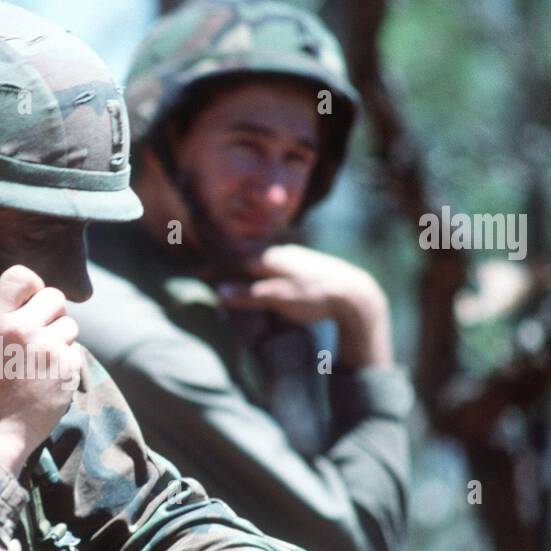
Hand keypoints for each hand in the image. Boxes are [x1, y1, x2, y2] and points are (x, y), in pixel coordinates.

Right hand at [0, 264, 82, 473]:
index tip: (28, 298)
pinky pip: (75, 349)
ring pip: (69, 323)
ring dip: (59, 336)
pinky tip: (47, 374)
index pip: (22, 275)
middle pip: (55, 296)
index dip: (31, 284)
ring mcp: (47, 349)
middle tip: (37, 329)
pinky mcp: (66, 367)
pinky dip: (65, 360)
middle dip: (49, 310)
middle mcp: (22, 331)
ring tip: (40, 355)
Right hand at [215, 244, 392, 367]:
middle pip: (243, 257)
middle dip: (224, 265)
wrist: (354, 292)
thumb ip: (250, 294)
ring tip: (228, 278)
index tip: (196, 273)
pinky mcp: (300, 266)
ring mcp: (290, 258)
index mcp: (269, 257)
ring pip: (257, 261)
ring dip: (241, 269)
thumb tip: (219, 291)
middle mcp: (278, 253)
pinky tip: (258, 280)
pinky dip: (257, 273)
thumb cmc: (316, 295)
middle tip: (207, 274)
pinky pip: (270, 267)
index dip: (213, 268)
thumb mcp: (280, 297)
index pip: (232, 260)